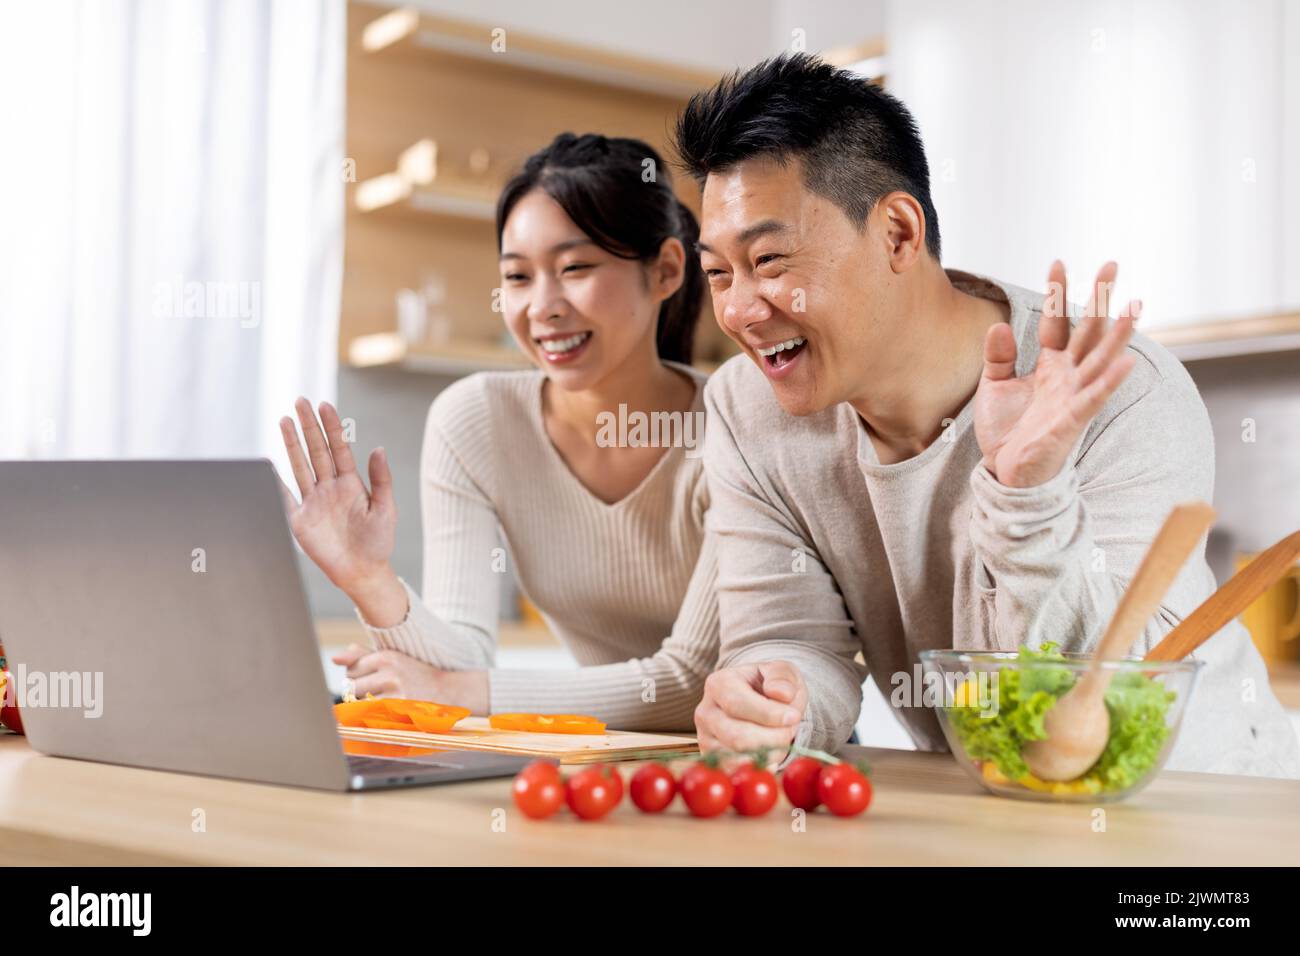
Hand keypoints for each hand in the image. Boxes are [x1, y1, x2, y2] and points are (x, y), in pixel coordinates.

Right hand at [279, 398, 404, 623]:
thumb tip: (379, 449)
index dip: (332, 427)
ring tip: (285, 419)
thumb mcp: (386, 508)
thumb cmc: (378, 541)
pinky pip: (285, 496)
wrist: (363, 571)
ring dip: (292, 444)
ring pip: (300, 465)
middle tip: (300, 401)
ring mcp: (313, 501)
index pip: (339, 448)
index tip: (324, 405)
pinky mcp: (300, 519)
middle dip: (309, 426)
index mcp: (351, 482)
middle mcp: (330, 487)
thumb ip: (381, 479)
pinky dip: (276, 481)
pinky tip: (268, 463)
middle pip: (317, 450)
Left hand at [333, 644, 489, 713]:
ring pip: (360, 702)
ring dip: (367, 704)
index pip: (350, 669)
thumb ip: (361, 656)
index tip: (374, 677)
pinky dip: (376, 715)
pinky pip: (372, 716)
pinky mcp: (399, 711)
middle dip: (359, 690)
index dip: (358, 676)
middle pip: (351, 686)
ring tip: (386, 698)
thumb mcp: (391, 658)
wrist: (446, 690)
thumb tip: (334, 659)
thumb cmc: (413, 673)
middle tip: (379, 689)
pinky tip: (390, 709)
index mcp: (386, 656)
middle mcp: (389, 673)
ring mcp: (394, 693)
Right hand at [694, 661, 806, 768]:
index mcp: (718, 683)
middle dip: (773, 737)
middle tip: (790, 730)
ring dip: (771, 753)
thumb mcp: (781, 672)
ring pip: (739, 757)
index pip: (737, 703)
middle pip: (737, 736)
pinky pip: (737, 772)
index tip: (793, 717)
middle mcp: (705, 711)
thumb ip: (782, 677)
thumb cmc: (770, 686)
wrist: (760, 702)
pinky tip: (773, 754)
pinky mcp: (712, 759)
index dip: (768, 714)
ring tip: (781, 738)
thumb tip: (781, 693)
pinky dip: (761, 767)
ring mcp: (705, 738)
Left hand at [974, 261, 1139, 487]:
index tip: (1058, 262)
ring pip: (1100, 359)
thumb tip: (998, 326)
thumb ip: (999, 356)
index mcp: (1050, 365)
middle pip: (1088, 331)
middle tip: (1112, 264)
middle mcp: (1067, 375)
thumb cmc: (1007, 430)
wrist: (1006, 472)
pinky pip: (1094, 397)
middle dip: (1100, 299)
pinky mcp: (1072, 420)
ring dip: (1118, 334)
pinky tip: (1125, 361)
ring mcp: (1073, 396)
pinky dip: (1109, 380)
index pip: (1057, 322)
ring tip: (1134, 305)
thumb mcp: (994, 386)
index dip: (1058, 293)